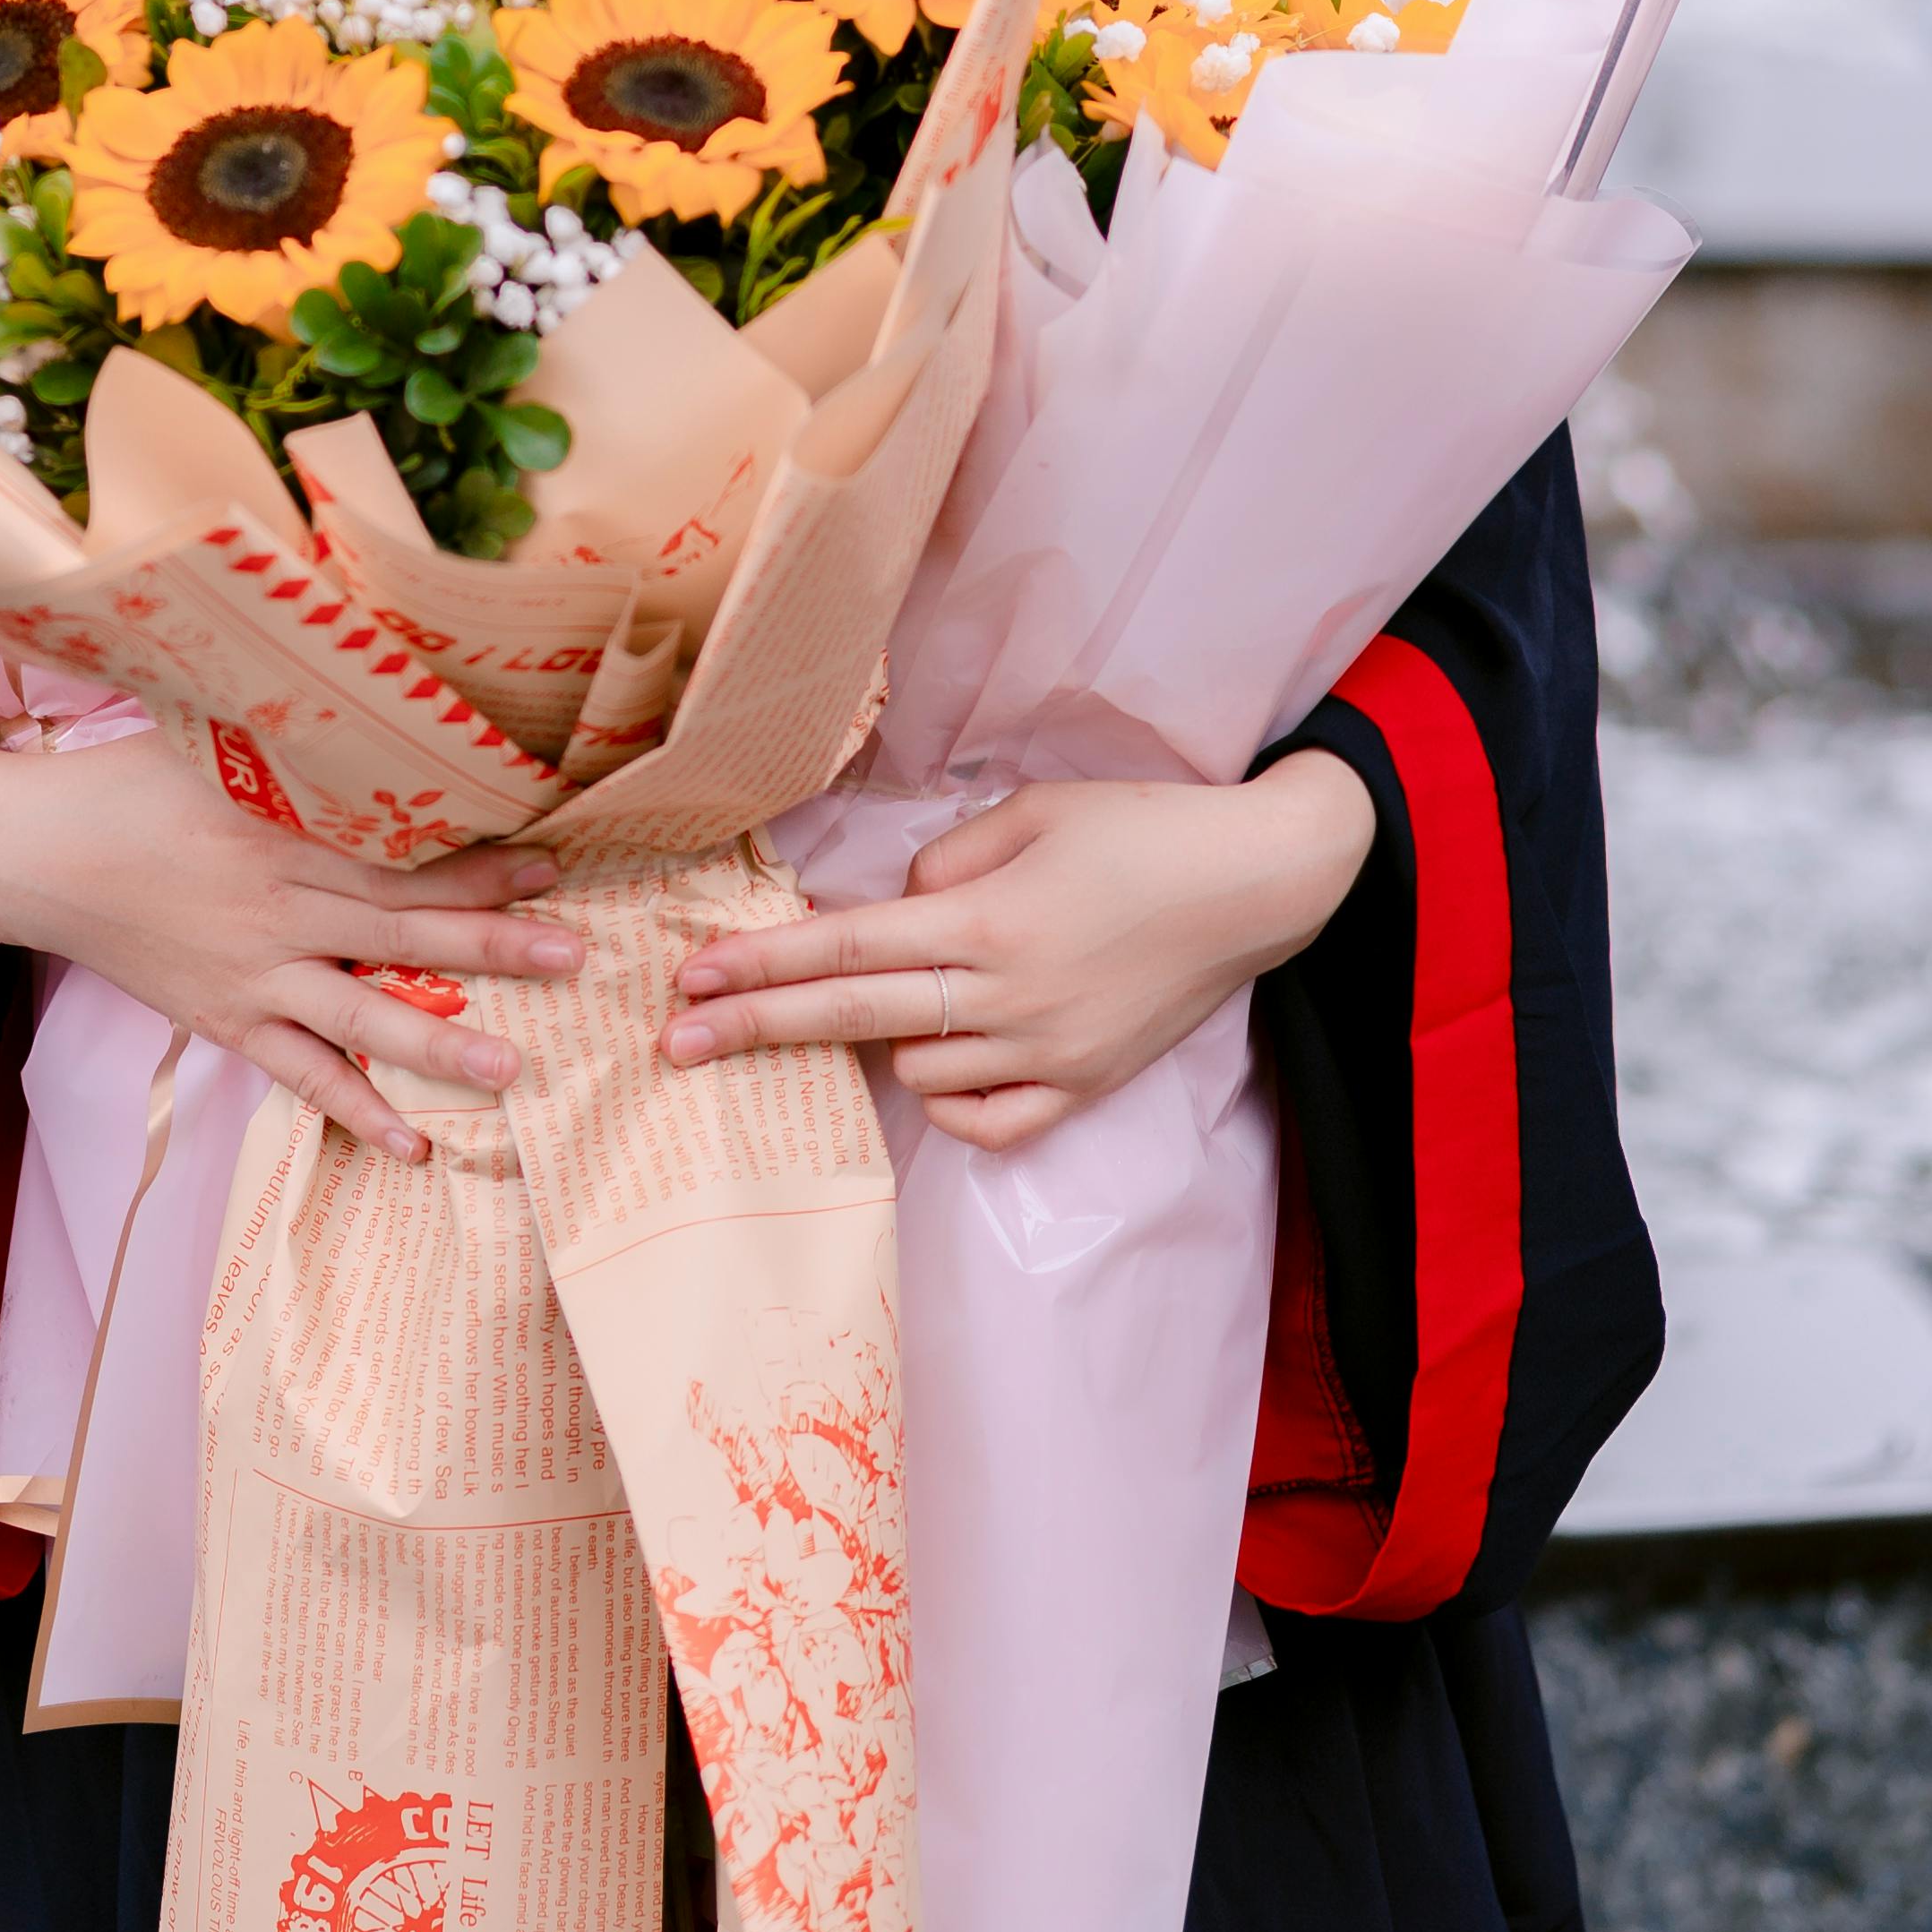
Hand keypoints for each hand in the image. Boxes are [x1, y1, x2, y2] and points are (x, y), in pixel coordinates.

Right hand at [0, 724, 584, 1164]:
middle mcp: (273, 911)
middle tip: (575, 962)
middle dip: (492, 950)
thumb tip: (381, 715)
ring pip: (359, 1017)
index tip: (554, 868)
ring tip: (514, 1072)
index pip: (399, 860)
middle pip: (399, 935)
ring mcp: (249, 975)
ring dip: (439, 1046)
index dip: (478, 869)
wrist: (29, 852)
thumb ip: (297, 748)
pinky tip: (413, 1146)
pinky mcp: (223, 1020)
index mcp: (278, 834)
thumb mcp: (211, 742)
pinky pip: (299, 1075)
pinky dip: (355, 1110)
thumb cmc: (123, 781)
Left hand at [659, 756, 1374, 1153]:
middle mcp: (1008, 998)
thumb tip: (897, 912)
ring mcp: (1047, 1053)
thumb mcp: (1034, 812)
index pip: (845, 948)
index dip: (761, 963)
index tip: (691, 977)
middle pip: (853, 1017)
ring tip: (871, 1005)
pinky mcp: (1084, 1086)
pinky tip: (934, 1063)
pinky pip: (986, 1120)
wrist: (1257, 884)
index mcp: (988, 920)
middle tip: (673, 1043)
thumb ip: (948, 864)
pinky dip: (947, 1097)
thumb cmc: (1142, 828)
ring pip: (917, 1070)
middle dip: (754, 1027)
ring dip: (874, 1042)